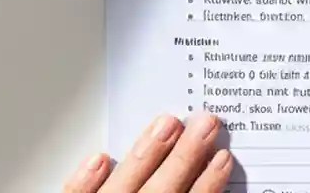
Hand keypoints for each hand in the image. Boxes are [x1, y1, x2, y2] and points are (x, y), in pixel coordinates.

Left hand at [63, 112, 232, 192]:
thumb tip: (211, 175)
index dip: (208, 183)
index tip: (223, 158)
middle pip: (162, 188)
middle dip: (186, 155)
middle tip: (206, 124)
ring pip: (124, 184)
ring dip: (147, 153)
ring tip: (166, 123)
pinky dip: (87, 180)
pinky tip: (100, 156)